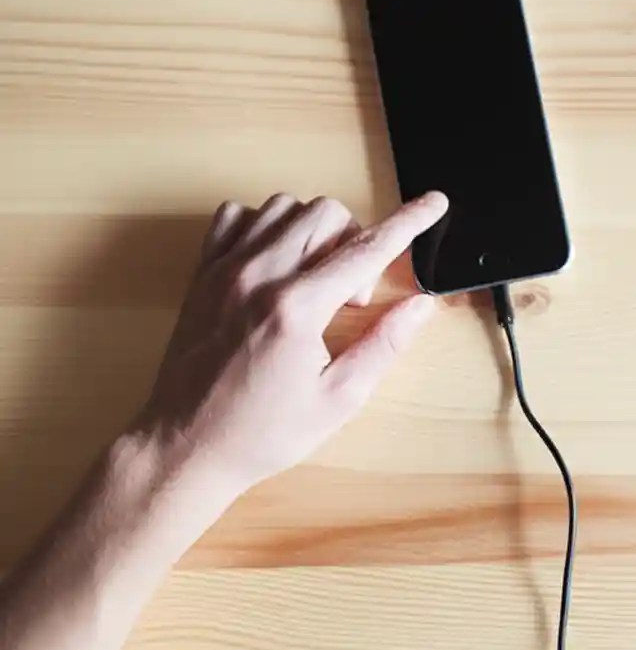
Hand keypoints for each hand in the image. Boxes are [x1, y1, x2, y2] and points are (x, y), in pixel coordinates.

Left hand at [137, 191, 446, 493]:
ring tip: (314, 280)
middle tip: (351, 298)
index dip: (408, 222)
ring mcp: (224, 269)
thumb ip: (384, 344)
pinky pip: (237, 216)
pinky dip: (266, 227)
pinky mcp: (201, 273)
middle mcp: (258, 276)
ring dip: (314, 231)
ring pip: (284, 207)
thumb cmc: (263, 432)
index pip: (367, 250)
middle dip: (355, 243)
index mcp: (297, 309)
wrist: (186, 445)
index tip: (435, 204)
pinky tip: (276, 264)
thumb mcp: (338, 400)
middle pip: (326, 214)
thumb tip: (421, 306)